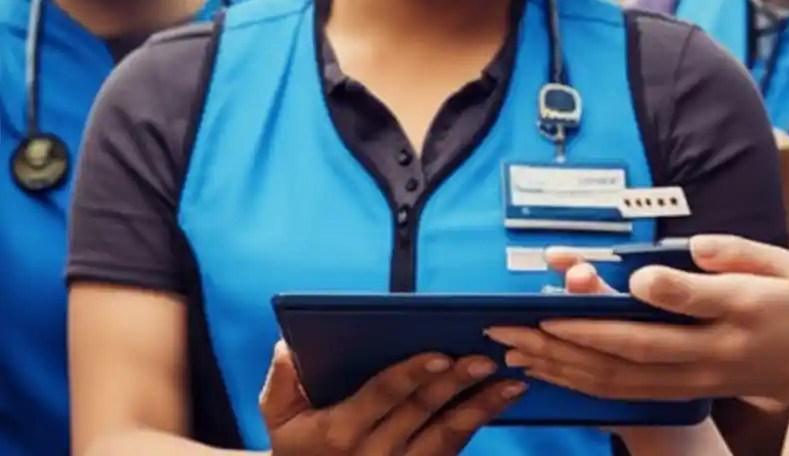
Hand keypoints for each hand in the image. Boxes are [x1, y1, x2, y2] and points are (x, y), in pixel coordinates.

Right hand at [260, 341, 524, 454]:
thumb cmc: (299, 448)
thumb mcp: (277, 418)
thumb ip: (281, 381)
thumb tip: (289, 345)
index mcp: (339, 432)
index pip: (381, 397)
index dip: (410, 375)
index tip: (439, 354)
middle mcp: (373, 454)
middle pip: (421, 413)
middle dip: (455, 384)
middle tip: (485, 359)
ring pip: (446, 435)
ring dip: (481, 407)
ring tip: (510, 383)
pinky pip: (453, 448)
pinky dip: (479, 421)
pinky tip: (502, 400)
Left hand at [487, 235, 788, 409]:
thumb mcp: (788, 265)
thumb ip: (740, 254)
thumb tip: (694, 245)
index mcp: (743, 310)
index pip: (695, 300)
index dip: (659, 288)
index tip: (624, 272)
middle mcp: (714, 349)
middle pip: (638, 347)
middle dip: (574, 334)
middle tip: (520, 320)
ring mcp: (696, 377)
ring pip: (623, 377)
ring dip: (565, 364)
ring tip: (516, 347)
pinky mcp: (685, 391)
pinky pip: (627, 391)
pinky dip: (584, 382)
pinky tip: (550, 370)